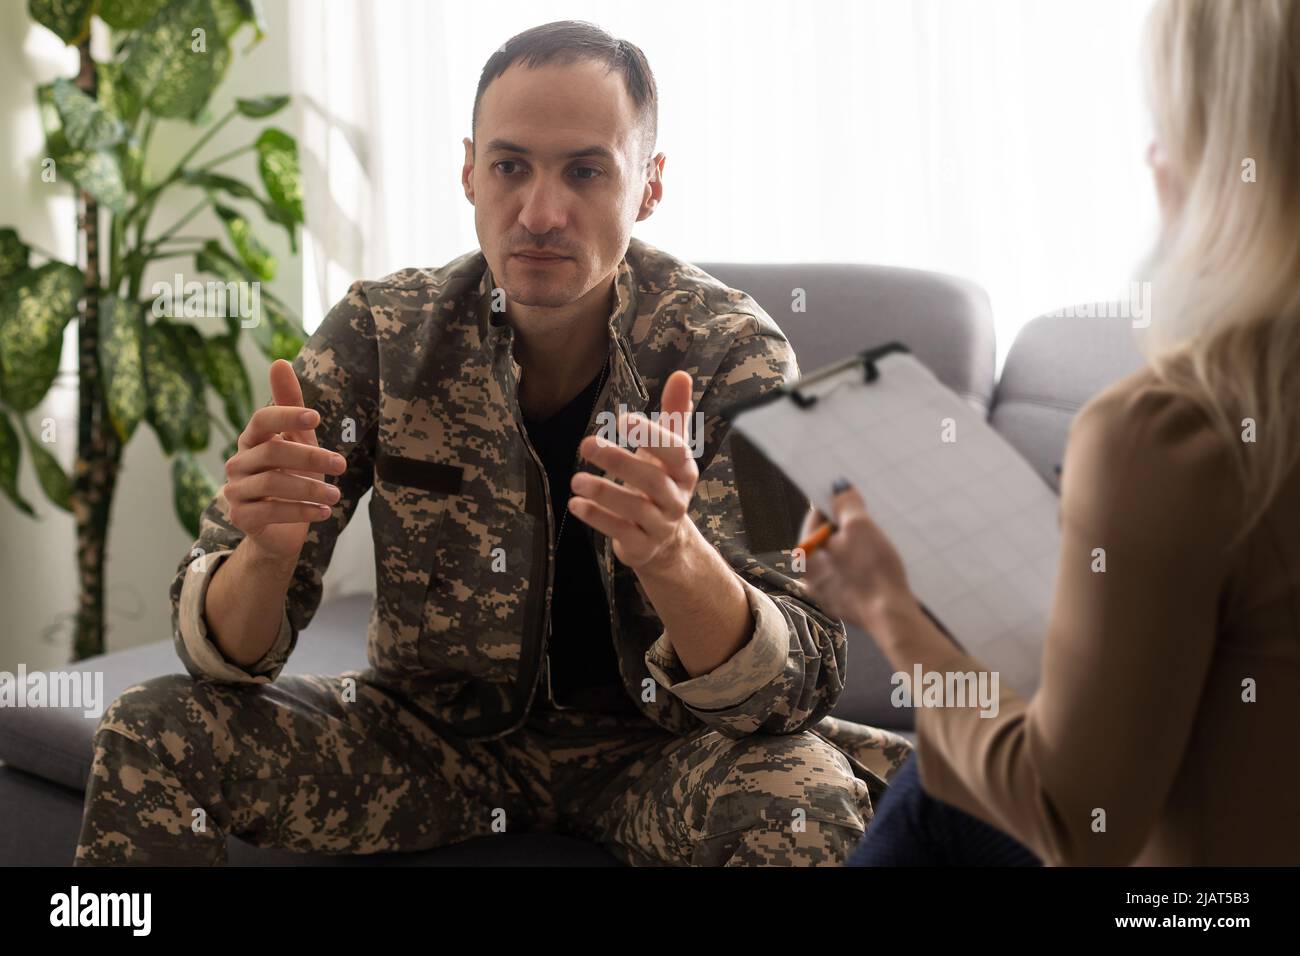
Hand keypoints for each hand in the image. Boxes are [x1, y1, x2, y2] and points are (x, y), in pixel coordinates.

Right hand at [221, 359, 348, 560]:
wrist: (280, 527)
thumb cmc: (292, 476)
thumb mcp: (298, 440)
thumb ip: (291, 405)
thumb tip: (279, 361)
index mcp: (251, 439)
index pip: (261, 420)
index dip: (286, 415)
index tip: (316, 416)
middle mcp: (238, 462)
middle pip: (272, 452)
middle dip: (311, 458)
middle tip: (342, 465)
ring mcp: (236, 490)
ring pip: (272, 483)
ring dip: (310, 488)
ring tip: (337, 495)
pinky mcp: (241, 517)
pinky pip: (271, 511)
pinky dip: (301, 511)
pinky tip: (324, 512)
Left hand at [568, 369, 699, 571]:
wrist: (665, 541)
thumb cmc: (662, 483)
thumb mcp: (669, 451)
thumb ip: (674, 414)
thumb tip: (681, 374)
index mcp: (684, 471)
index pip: (675, 451)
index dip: (651, 436)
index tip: (623, 421)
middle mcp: (676, 499)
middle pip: (652, 481)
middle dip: (619, 461)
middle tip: (587, 445)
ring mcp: (660, 525)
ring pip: (634, 509)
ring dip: (603, 492)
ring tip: (576, 479)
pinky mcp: (641, 546)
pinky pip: (620, 532)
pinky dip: (597, 518)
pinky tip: (575, 504)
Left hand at [800, 482, 913, 631]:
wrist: (891, 617)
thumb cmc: (872, 571)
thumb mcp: (860, 528)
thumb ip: (846, 505)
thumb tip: (838, 487)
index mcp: (806, 556)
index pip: (815, 519)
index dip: (833, 505)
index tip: (849, 498)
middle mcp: (810, 577)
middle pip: (826, 540)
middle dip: (845, 528)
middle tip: (866, 520)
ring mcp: (827, 594)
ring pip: (838, 560)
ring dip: (853, 548)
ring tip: (875, 542)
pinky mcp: (845, 605)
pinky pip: (849, 578)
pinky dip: (859, 568)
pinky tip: (876, 565)